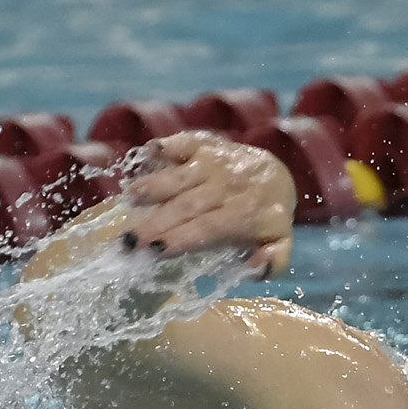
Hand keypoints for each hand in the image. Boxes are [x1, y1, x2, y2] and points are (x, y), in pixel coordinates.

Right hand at [123, 131, 295, 276]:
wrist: (276, 174)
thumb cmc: (267, 218)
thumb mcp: (279, 244)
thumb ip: (274, 263)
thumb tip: (256, 266)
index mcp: (247, 214)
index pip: (209, 228)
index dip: (181, 238)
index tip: (155, 250)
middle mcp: (230, 186)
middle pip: (188, 206)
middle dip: (156, 222)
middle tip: (128, 240)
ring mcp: (218, 163)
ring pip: (182, 175)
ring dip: (154, 185)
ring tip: (129, 198)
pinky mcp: (207, 145)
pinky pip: (187, 142)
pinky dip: (169, 145)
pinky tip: (150, 151)